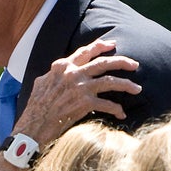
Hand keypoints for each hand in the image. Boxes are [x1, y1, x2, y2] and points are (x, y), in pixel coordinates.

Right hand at [14, 39, 140, 143]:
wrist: (33, 126)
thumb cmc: (36, 108)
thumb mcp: (41, 83)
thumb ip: (54, 75)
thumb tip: (58, 71)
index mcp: (62, 66)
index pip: (85, 51)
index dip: (101, 46)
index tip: (112, 44)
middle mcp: (72, 73)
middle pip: (103, 62)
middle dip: (122, 61)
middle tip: (134, 63)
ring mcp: (80, 88)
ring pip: (110, 81)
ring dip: (126, 84)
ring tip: (137, 88)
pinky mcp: (84, 103)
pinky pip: (107, 104)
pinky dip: (117, 109)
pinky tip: (122, 114)